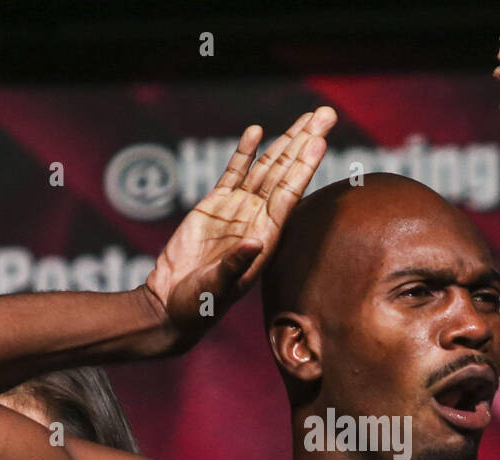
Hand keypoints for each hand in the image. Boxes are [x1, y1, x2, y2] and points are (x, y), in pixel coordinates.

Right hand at [141, 107, 336, 345]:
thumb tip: (254, 242)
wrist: (173, 306)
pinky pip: (234, 173)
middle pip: (286, 172)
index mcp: (265, 238)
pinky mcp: (214, 205)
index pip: (290, 193)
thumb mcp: (216, 289)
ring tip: (307, 117)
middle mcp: (257, 219)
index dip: (305, 166)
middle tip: (326, 113)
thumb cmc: (199, 306)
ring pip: (266, 167)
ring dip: (286, 141)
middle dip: (306, 141)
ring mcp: (237, 209)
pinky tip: (258, 132)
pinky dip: (245, 152)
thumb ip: (234, 265)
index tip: (321, 140)